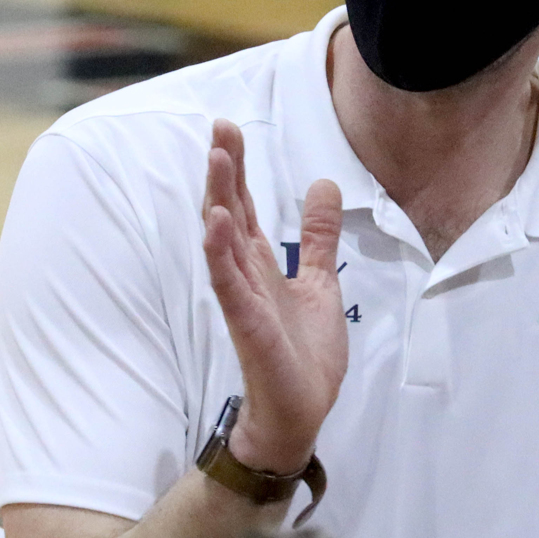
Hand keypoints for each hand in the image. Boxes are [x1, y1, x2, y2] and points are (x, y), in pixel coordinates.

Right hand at [202, 120, 346, 473]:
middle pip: (230, 213)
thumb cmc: (304, 352)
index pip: (246, 206)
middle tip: (220, 127)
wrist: (301, 410)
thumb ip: (317, 237)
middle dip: (225, 171)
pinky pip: (228, 284)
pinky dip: (220, 254)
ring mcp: (242, 298)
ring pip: (224, 241)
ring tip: (218, 160)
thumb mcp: (321, 282)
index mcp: (261, 263)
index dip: (239, 169)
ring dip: (220, 200)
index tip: (229, 128)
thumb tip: (323, 185)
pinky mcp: (245, 323)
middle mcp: (245, 274)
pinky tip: (215, 224)